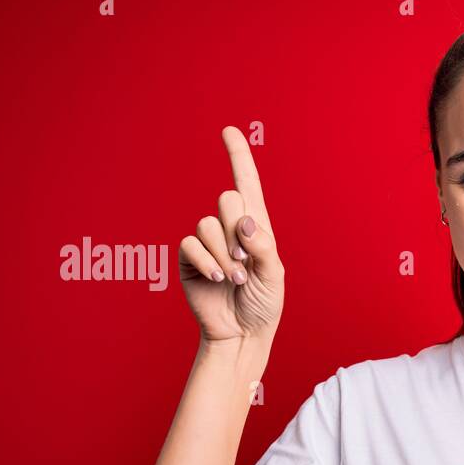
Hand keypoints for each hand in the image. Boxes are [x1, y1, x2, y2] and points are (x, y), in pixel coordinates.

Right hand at [178, 126, 285, 342]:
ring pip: (207, 224)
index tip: (230, 130)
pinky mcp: (189, 259)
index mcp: (256, 227)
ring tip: (236, 278)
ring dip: (224, 254)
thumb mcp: (274, 275)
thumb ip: (263, 246)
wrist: (242, 334)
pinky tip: (218, 279)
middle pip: (228, 199)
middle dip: (238, 229)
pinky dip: (207, 262)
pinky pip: (190, 244)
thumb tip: (245, 221)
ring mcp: (208, 243)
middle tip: (246, 261)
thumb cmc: (263, 304)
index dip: (239, 156)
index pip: (247, 185)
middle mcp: (230, 229)